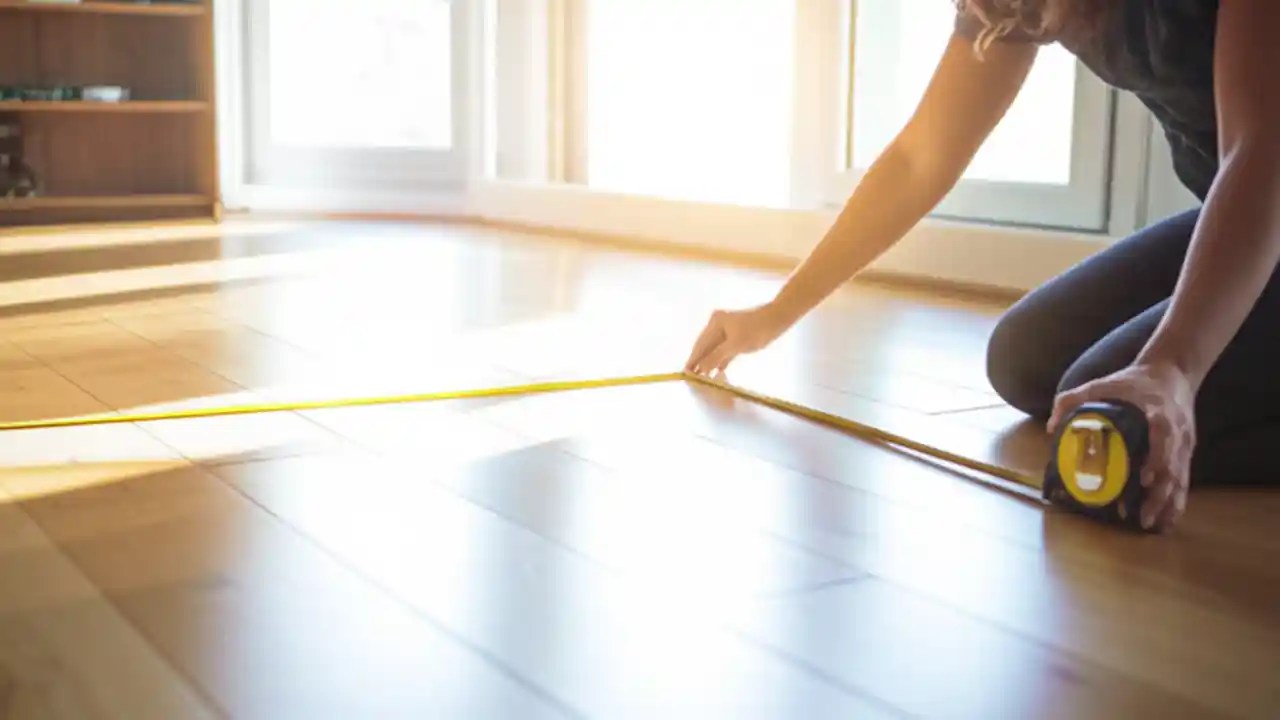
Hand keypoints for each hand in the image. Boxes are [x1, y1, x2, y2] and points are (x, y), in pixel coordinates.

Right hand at [684, 303, 791, 376]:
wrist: (777, 320)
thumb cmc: (756, 330)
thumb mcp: (735, 345)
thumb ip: (715, 357)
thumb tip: (700, 369)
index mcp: (714, 324)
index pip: (700, 345)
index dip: (692, 360)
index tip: (685, 374)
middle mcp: (717, 326)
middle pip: (705, 348)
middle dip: (699, 363)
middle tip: (692, 379)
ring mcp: (727, 331)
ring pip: (714, 350)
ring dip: (709, 363)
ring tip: (702, 379)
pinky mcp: (736, 338)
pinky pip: (724, 351)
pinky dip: (720, 361)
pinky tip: (716, 372)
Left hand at [1047, 362, 1197, 531]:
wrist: (1173, 372)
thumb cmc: (1134, 381)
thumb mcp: (1104, 383)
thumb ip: (1074, 399)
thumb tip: (1051, 426)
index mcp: (1160, 412)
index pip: (1164, 434)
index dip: (1158, 456)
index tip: (1145, 478)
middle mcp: (1177, 431)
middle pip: (1174, 466)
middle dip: (1160, 495)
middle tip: (1143, 518)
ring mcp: (1185, 444)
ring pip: (1181, 478)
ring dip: (1168, 504)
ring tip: (1152, 526)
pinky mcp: (1187, 452)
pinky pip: (1184, 480)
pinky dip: (1177, 502)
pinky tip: (1168, 522)